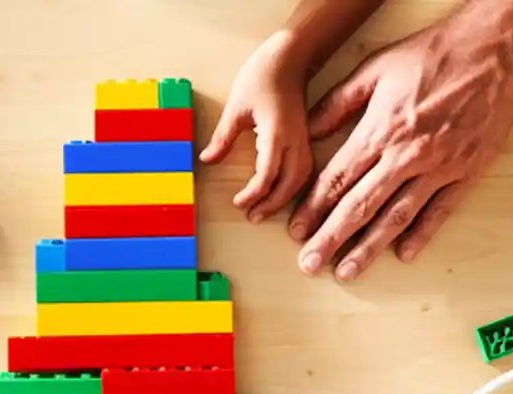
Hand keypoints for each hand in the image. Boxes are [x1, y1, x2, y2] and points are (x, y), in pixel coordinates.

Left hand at [201, 34, 313, 222]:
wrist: (289, 57)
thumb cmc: (262, 76)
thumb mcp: (235, 107)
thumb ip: (223, 137)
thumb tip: (207, 159)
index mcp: (277, 134)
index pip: (267, 175)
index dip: (253, 194)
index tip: (238, 202)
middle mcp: (296, 140)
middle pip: (289, 183)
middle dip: (272, 204)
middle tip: (252, 217)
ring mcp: (304, 139)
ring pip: (301, 178)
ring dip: (285, 198)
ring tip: (265, 210)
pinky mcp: (305, 138)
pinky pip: (305, 169)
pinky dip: (294, 186)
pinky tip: (281, 193)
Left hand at [289, 1, 512, 280]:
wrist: (497, 48)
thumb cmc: (434, 54)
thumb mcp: (376, 68)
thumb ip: (338, 103)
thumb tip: (307, 131)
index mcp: (381, 130)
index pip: (338, 179)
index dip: (313, 208)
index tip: (296, 231)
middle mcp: (407, 154)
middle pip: (360, 206)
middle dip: (331, 238)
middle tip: (309, 264)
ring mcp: (440, 165)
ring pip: (396, 216)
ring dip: (369, 247)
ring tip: (347, 272)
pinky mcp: (468, 170)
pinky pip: (441, 210)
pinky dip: (421, 235)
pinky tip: (402, 255)